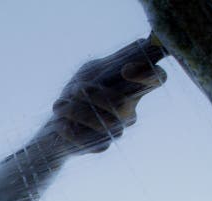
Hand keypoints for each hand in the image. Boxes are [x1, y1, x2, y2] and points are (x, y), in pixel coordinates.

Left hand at [46, 39, 166, 154]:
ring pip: (104, 121)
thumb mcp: (91, 71)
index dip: (147, 73)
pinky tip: (62, 125)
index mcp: (131, 87)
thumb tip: (143, 43)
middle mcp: (130, 109)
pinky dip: (69, 128)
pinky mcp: (102, 145)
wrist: (54, 126)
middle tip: (75, 90)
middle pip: (123, 102)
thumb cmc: (76, 95)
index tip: (125, 70)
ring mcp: (118, 129)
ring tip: (61, 107)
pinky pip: (88, 137)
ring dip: (76, 111)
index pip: (157, 77)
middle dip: (94, 94)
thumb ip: (113, 60)